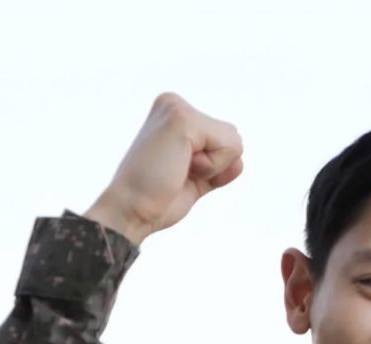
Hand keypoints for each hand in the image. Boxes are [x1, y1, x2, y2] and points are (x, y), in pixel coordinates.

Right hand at [83, 93, 243, 244]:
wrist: (130, 212)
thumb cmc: (156, 201)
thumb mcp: (193, 181)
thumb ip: (217, 168)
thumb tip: (240, 162)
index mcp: (173, 115)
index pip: (223, 139)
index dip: (212, 168)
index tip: (177, 174)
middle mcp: (174, 104)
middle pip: (232, 137)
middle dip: (214, 167)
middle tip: (176, 174)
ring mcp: (178, 108)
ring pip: (233, 142)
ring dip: (213, 168)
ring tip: (176, 171)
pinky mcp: (183, 119)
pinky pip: (230, 148)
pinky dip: (212, 168)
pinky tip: (180, 169)